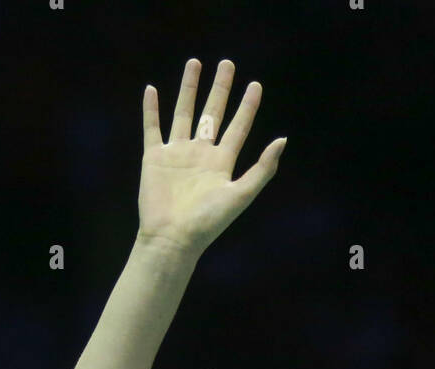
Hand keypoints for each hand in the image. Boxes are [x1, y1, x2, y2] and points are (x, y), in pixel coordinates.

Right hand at [137, 58, 285, 258]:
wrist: (172, 238)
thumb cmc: (208, 223)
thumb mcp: (241, 194)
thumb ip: (262, 169)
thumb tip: (283, 140)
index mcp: (222, 163)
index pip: (238, 127)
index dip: (248, 106)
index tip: (255, 85)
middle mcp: (200, 155)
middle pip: (213, 113)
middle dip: (220, 89)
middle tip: (227, 64)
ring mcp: (177, 155)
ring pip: (184, 113)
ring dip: (189, 88)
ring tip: (195, 63)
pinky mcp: (154, 159)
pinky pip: (152, 129)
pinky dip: (151, 110)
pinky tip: (152, 90)